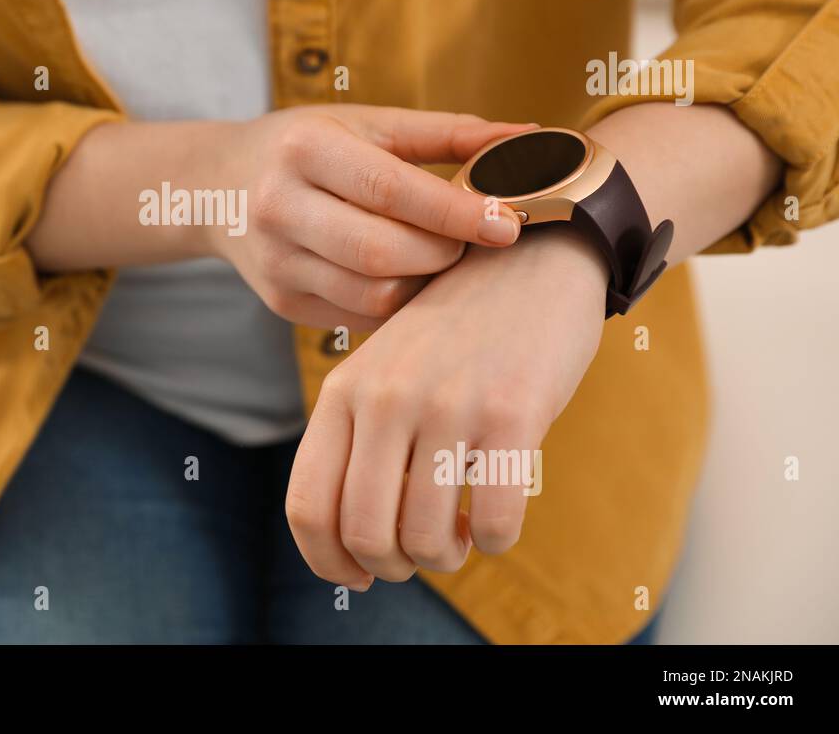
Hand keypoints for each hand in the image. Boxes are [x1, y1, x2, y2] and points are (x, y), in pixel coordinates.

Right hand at [203, 105, 533, 330]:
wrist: (217, 187)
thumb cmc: (307, 147)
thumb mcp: (366, 123)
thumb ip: (446, 133)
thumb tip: (529, 138)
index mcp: (304, 151)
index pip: (391, 191)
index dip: (456, 212)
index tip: (509, 224)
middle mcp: (280, 208)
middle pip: (383, 253)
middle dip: (445, 254)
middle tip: (478, 243)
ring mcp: (277, 263)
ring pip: (373, 296)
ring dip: (426, 286)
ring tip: (445, 261)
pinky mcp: (281, 302)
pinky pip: (359, 316)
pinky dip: (398, 305)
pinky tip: (414, 282)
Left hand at [284, 224, 609, 587]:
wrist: (530, 260)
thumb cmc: (455, 335)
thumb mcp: (382, 372)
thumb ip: (356, 441)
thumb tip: (351, 550)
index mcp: (344, 391)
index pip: (308, 506)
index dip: (327, 562)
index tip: (357, 577)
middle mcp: (386, 398)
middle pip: (365, 534)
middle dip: (393, 566)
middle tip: (420, 553)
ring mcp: (448, 405)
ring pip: (428, 539)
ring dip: (445, 558)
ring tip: (460, 534)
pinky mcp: (513, 414)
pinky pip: (497, 523)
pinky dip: (497, 540)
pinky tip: (496, 519)